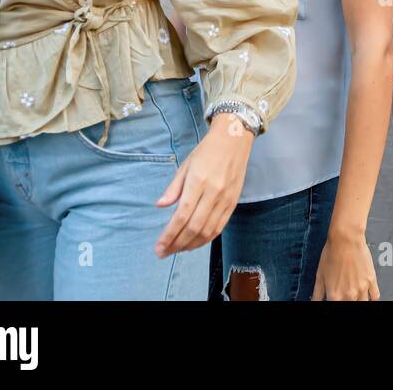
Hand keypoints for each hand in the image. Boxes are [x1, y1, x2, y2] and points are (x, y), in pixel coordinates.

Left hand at [154, 113, 253, 257]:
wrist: (234, 140)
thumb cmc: (207, 151)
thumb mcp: (185, 165)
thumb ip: (173, 188)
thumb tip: (160, 205)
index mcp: (198, 182)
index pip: (181, 216)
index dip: (169, 235)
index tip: (158, 247)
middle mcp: (213, 192)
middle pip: (194, 227)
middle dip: (176, 244)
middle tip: (163, 253)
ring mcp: (225, 199)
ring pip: (207, 231)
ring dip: (190, 245)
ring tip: (177, 250)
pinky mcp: (233, 202)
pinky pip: (219, 227)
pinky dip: (206, 239)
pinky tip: (195, 243)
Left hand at [313, 227, 379, 300]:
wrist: (345, 239)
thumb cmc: (332, 254)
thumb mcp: (319, 276)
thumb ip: (317, 293)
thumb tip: (314, 301)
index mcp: (335, 296)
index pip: (335, 307)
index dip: (335, 301)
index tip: (336, 298)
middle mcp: (349, 295)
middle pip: (350, 306)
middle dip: (347, 301)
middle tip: (345, 295)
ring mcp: (362, 289)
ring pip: (363, 303)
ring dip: (359, 300)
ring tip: (355, 296)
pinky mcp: (371, 280)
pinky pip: (375, 296)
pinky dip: (371, 297)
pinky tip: (366, 294)